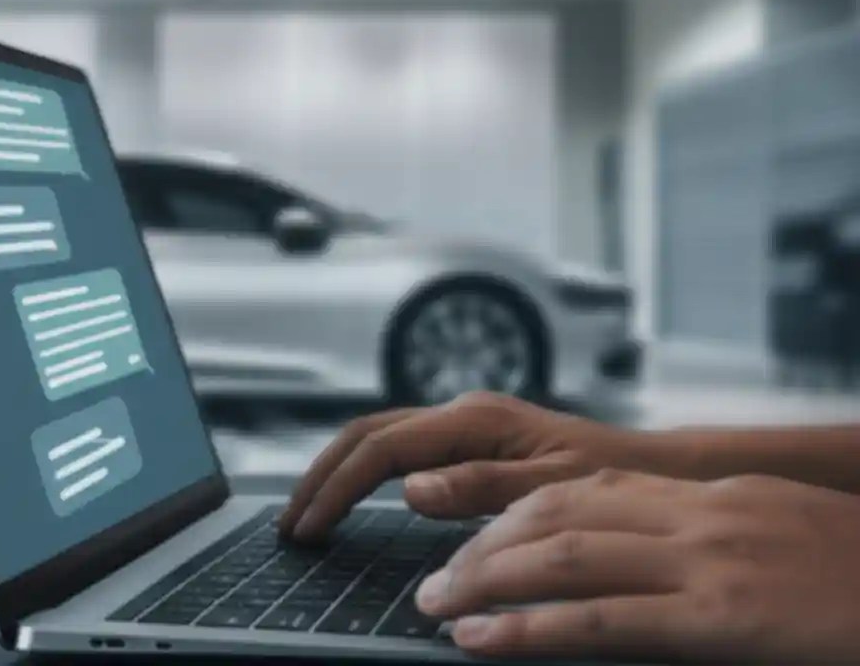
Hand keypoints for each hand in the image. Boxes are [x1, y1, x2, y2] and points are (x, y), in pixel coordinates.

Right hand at [279, 392, 646, 540]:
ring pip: (376, 438)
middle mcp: (462, 414)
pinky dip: (362, 473)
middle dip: (320, 477)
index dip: (339, 489)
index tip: (311, 528)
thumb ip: (481, 487)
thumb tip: (411, 488)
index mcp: (475, 420)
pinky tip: (351, 498)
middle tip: (290, 524)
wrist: (654, 469)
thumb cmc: (615, 481)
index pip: (382, 450)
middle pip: (365, 434)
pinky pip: (398, 449)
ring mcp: (462, 425)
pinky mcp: (467, 442)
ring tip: (306, 513)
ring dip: (335, 472)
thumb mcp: (553, 490)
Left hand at [415, 470, 859, 662]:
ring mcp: (709, 563)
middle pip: (560, 510)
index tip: (479, 535)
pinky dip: (528, 627)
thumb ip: (712, 538)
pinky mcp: (723, 618)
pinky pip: (601, 619)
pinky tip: (480, 638)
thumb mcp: (783, 534)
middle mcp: (700, 516)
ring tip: (438, 602)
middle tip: (439, 574)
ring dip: (484, 577)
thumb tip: (647, 563)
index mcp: (714, 497)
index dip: (519, 511)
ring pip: (564, 554)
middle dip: (486, 541)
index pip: (589, 488)